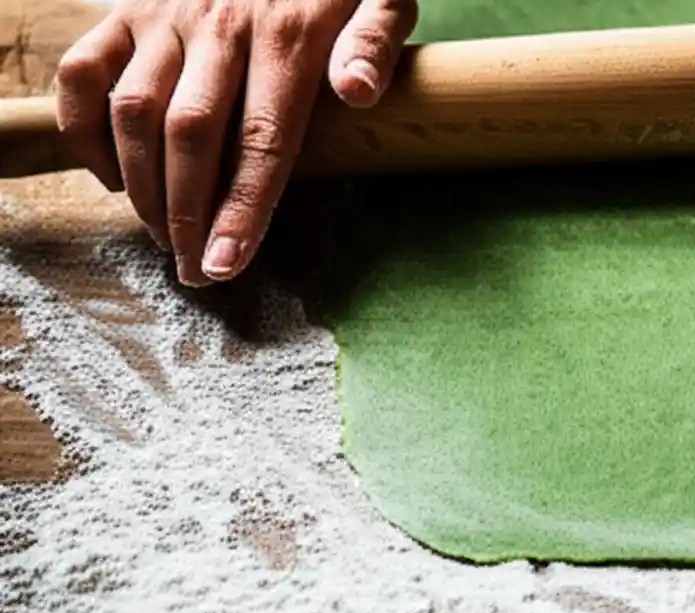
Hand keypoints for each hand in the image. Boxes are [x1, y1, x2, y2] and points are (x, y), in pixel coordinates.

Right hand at [55, 0, 418, 286]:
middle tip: (192, 269)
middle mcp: (219, 24)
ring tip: (162, 235)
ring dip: (141, 185)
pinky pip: (84, 73)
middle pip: (192, 136)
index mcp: (288, 34)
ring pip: (134, 112)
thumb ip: (375, 41)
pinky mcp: (128, 10)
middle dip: (187, 213)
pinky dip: (85, 131)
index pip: (263, 140)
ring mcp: (165, 16)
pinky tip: (114, 176)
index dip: (243, 209)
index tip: (224, 265)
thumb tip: (358, 93)